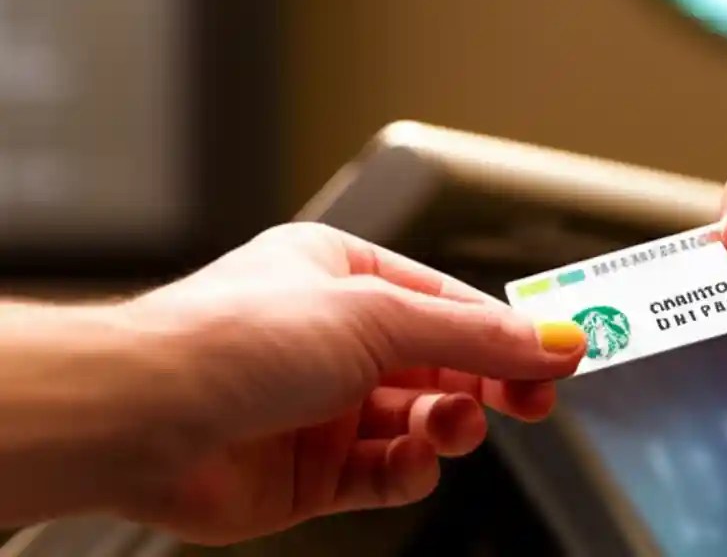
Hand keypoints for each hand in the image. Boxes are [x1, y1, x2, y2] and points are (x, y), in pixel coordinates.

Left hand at [112, 224, 584, 543]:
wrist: (140, 419)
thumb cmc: (228, 340)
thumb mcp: (377, 318)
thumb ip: (475, 337)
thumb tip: (555, 338)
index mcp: (343, 278)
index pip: (449, 303)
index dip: (507, 330)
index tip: (562, 352)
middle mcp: (335, 340)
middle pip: (443, 363)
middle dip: (488, 382)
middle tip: (534, 400)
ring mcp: (323, 407)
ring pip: (421, 420)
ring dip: (449, 425)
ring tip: (451, 426)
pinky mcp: (312, 472)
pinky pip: (388, 471)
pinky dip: (411, 468)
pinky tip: (411, 459)